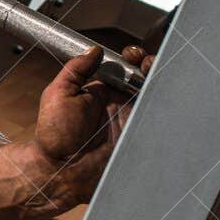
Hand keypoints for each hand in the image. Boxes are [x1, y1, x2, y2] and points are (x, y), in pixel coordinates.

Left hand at [32, 45, 153, 203]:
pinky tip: (163, 94)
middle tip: (145, 62)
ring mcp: (130, 119)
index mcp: (99, 92)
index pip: (121, 68)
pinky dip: (165, 105)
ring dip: (158, 80)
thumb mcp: (58, 94)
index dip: (130, 58)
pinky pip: (158, 118)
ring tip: (153, 72)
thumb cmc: (54, 136)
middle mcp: (118, 104)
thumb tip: (93, 50)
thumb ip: (75, 70)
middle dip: (149, 65)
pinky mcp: (139, 135)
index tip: (130, 54)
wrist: (61, 170)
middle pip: (142, 78)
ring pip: (153, 95)